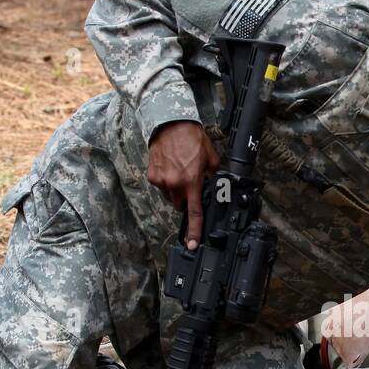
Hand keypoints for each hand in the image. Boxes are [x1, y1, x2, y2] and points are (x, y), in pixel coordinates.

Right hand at [147, 120, 219, 248]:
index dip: (194, 230)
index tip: (191, 243)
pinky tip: (170, 168)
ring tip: (179, 171)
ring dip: (175, 189)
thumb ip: (213, 175)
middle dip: (186, 199)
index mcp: (192, 182)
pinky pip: (161, 186)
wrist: (170, 124)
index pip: (194, 212)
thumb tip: (215, 185)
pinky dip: (166, 181)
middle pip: (181, 205)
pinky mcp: (152, 175)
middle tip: (189, 183)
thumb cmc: (192, 138)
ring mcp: (161, 181)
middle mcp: (175, 184)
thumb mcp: (211, 156)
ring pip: (170, 196)